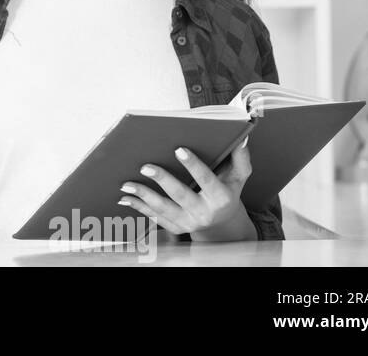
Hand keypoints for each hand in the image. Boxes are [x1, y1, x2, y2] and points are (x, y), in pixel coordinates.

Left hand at [117, 139, 257, 241]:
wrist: (222, 222)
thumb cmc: (227, 191)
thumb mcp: (239, 177)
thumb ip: (240, 159)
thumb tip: (241, 139)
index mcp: (221, 198)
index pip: (207, 180)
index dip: (193, 165)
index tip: (179, 149)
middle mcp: (205, 213)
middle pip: (180, 195)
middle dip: (162, 180)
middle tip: (145, 167)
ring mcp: (189, 223)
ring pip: (163, 209)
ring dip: (143, 196)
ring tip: (127, 184)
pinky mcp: (176, 228)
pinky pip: (155, 217)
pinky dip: (139, 207)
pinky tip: (126, 198)